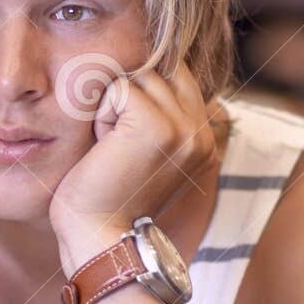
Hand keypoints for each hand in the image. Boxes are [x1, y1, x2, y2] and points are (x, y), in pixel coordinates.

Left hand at [49, 63, 217, 272]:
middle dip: (129, 96)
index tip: (124, 135)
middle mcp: (201, 132)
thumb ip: (158, 115)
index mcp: (204, 139)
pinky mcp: (157, 126)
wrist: (99, 237)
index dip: (144, 90)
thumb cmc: (107, 197)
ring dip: (114, 106)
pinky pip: (120, 89)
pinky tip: (105, 148)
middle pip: (160, 69)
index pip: (179, 75)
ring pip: (141, 75)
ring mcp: (183, 129)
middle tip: (116, 143)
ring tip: (112, 146)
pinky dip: (103, 115)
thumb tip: (142, 67)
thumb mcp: (144, 152)